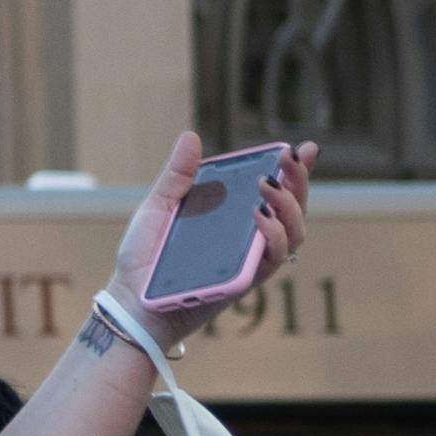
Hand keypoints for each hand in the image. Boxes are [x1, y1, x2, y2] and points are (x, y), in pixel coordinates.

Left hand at [105, 129, 303, 339]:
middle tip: (287, 159)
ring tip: (267, 185)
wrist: (131, 299)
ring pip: (294, 235)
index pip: (275, 192)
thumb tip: (191, 136)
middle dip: (298, 182)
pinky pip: (273, 260)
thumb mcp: (159, 207)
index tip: (304, 148)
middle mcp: (249, 238)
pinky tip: (259, 215)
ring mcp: (250, 260)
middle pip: (293, 210)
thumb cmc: (145, 256)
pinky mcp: (245, 281)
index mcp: (233, 216)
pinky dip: (272, 236)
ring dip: (288, 206)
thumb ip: (177, 175)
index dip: (296, 171)